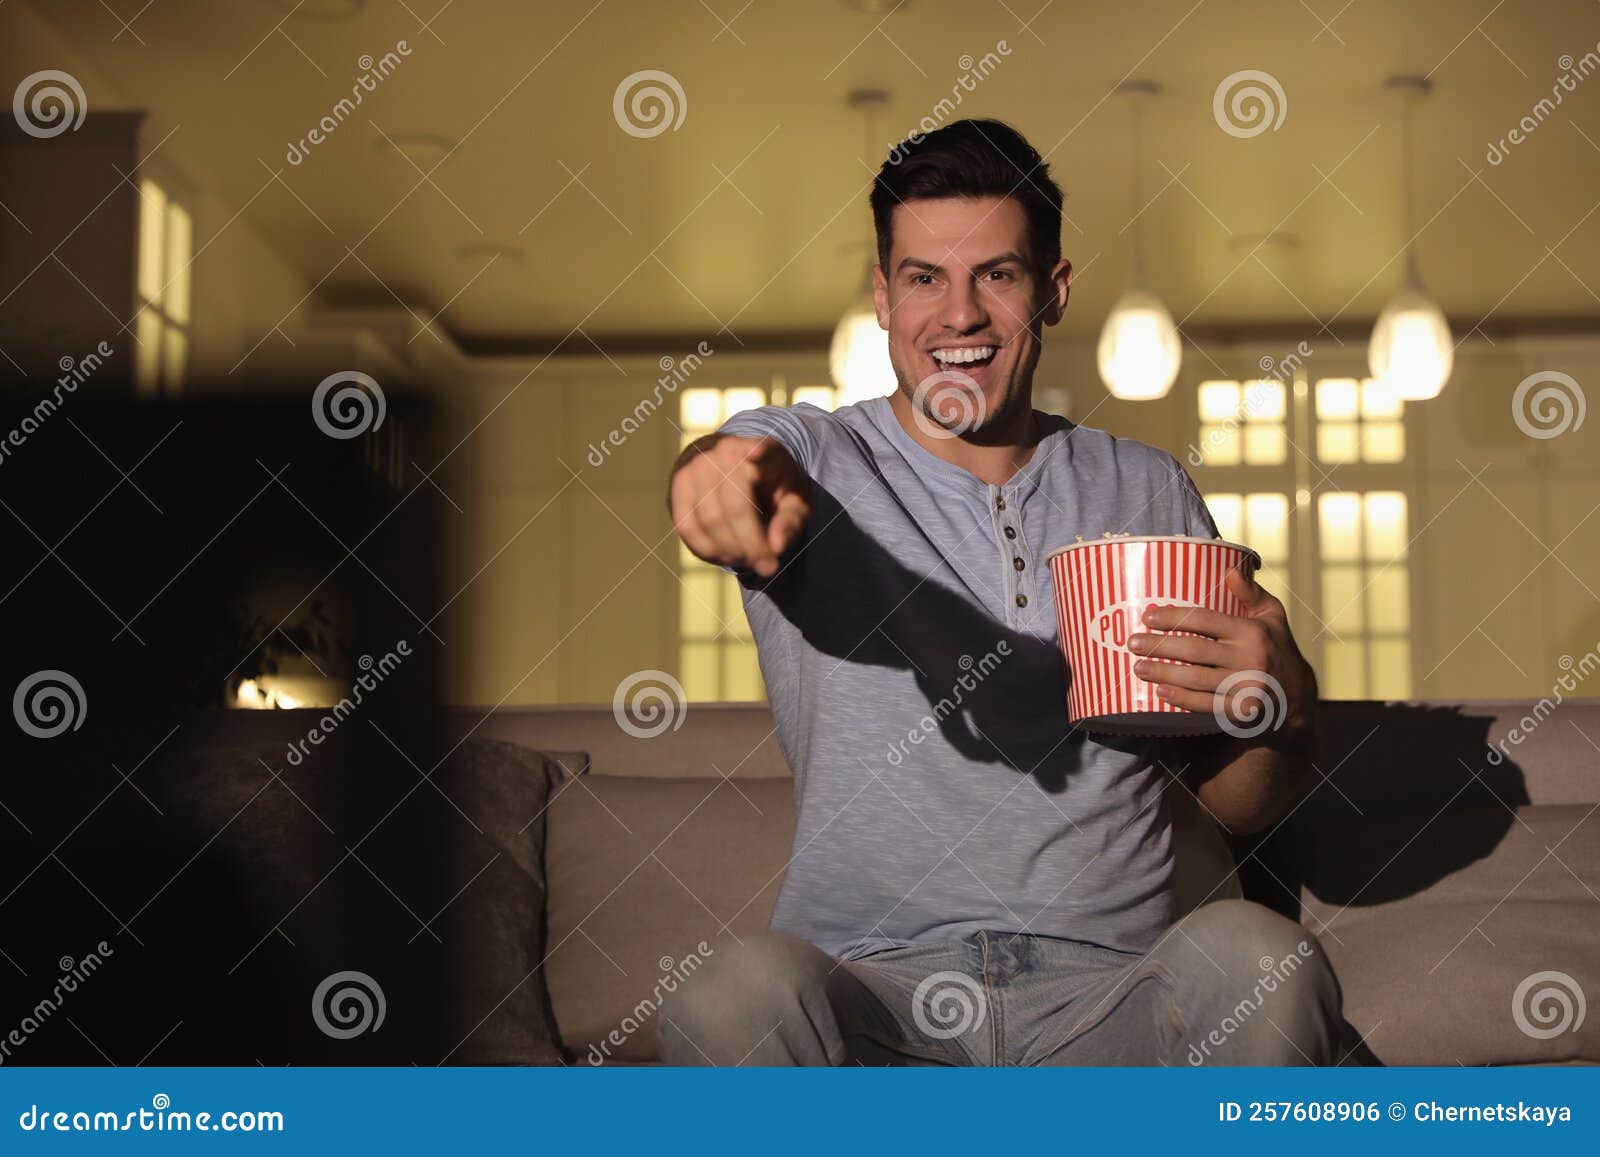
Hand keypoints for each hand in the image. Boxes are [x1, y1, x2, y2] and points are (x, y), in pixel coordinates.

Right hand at [669, 435, 810, 577]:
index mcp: (766, 448)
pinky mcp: (679, 483)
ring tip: (749, 560)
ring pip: (710, 519)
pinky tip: (726, 556)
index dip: (758, 451)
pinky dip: (707, 549)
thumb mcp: (796, 501)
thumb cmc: (774, 489)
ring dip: (731, 550)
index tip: (757, 453)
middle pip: (736, 506)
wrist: (736, 467)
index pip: (762, 449)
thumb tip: (776, 548)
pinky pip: (687, 526)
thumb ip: (791, 521)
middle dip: (752, 544)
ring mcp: (698, 465)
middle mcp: (726, 450)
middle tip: (768, 567)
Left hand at [1127, 567, 1317, 740]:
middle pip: (1194, 650)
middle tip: (1133, 643)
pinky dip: (1182, 699)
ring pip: (1196, 678)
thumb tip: (1229, 569)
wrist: (1296, 694)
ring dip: (1163, 673)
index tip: (1148, 616)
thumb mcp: (1272, 615)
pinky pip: (1206, 704)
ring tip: (1138, 667)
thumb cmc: (1276, 646)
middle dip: (1159, 646)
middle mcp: (1250, 658)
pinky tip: (1161, 692)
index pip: (1204, 620)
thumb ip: (1250, 592)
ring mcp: (1246, 686)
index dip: (1173, 617)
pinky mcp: (1242, 710)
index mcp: (1251, 632)